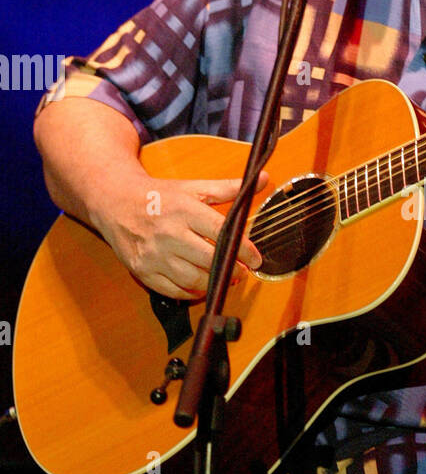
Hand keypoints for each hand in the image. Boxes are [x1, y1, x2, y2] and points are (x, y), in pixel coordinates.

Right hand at [95, 172, 264, 299]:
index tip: (255, 259)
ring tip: (224, 278)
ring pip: (192, 280)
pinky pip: (172, 291)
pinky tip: (200, 286)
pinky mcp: (141, 270)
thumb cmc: (159, 196)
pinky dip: (190, 293)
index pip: (221, 233)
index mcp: (183, 209)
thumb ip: (229, 188)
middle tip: (243, 272)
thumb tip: (263, 179)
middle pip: (208, 260)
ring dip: (213, 283)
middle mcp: (168, 232)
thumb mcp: (193, 187)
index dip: (243, 249)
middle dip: (231, 270)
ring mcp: (153, 254)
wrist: (115, 202)